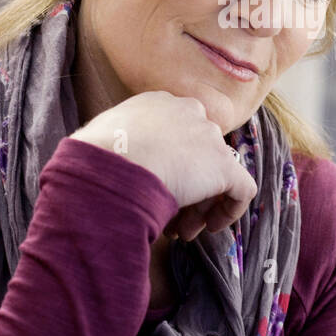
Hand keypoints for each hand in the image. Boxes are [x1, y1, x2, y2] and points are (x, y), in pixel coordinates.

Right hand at [70, 90, 256, 240]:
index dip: (169, 165)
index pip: (176, 134)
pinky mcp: (224, 166)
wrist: (110, 167)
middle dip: (186, 187)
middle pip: (198, 154)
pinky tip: (210, 227)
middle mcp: (188, 112)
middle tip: (169, 215)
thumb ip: (116, 142)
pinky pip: (241, 190)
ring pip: (216, 174)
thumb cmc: (93, 158)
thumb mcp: (99, 138)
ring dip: (200, 205)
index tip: (152, 188)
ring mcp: (209, 137)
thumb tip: (109, 164)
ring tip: (180, 231)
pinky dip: (229, 210)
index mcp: (158, 103)